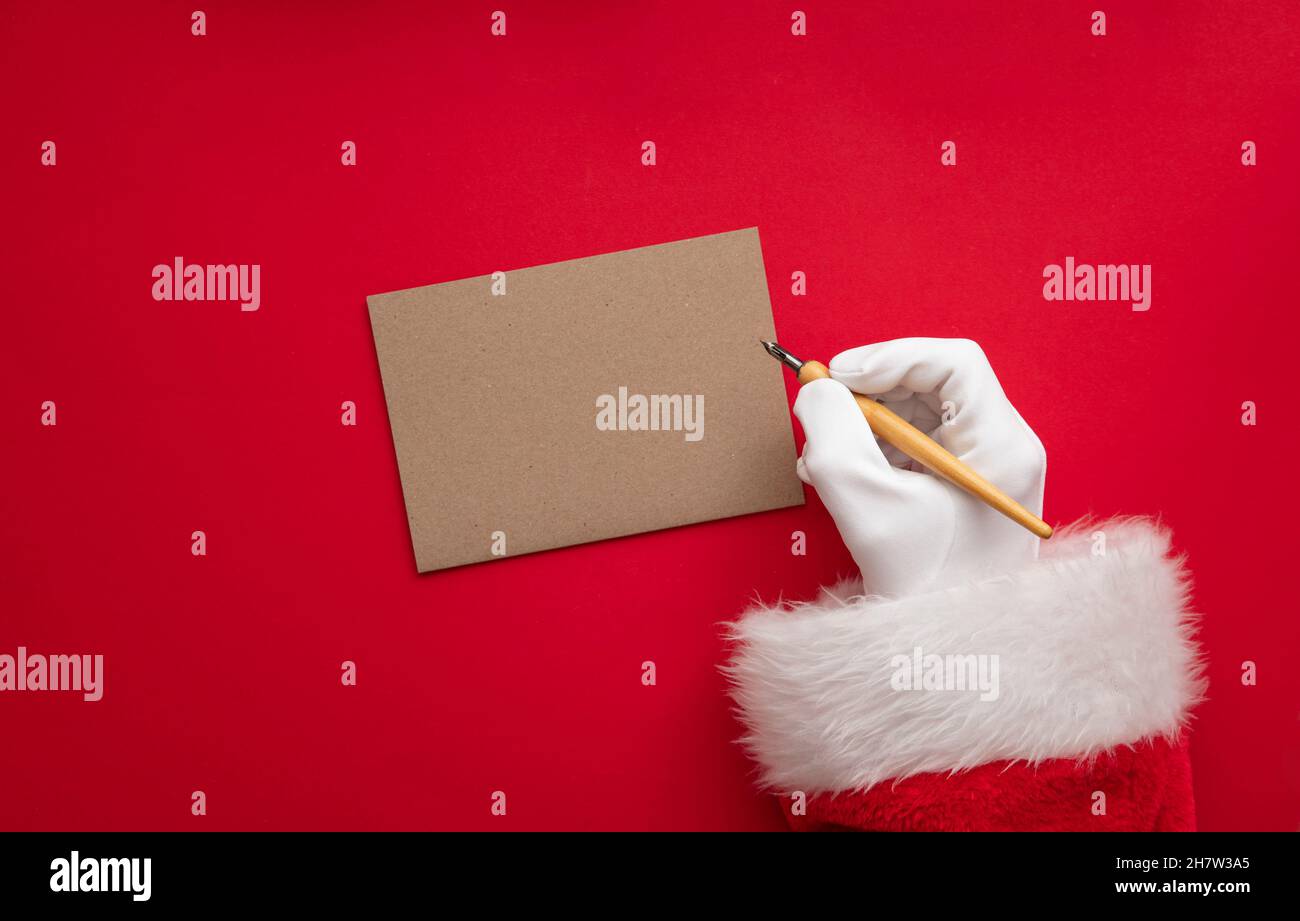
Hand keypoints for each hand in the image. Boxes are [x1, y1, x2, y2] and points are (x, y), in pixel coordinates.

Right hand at [794, 338, 1045, 596]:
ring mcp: (983, 472)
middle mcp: (1002, 451)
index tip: (838, 378)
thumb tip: (818, 391)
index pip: (952, 363)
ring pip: (916, 417)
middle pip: (931, 387)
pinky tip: (840, 479)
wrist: (952, 657)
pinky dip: (871, 454)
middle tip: (823, 417)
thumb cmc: (923, 588)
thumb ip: (833, 436)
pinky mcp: (959, 492)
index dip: (890, 358)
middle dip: (869, 397)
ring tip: (825, 460)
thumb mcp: (867, 505)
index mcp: (1003, 447)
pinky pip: (913, 450)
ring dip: (863, 428)